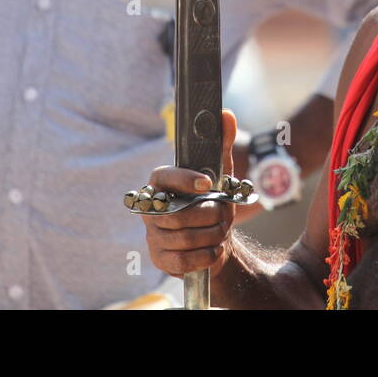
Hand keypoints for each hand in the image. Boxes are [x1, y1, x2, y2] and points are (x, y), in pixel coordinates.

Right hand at [143, 109, 237, 277]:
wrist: (214, 239)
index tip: (208, 184)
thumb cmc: (213, 202)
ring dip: (212, 236)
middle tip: (224, 215)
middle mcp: (151, 208)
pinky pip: (182, 261)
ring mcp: (152, 235)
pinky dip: (205, 256)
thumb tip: (226, 115)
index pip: (165, 177)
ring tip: (220, 231)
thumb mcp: (222, 174)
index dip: (186, 180)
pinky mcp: (159, 258)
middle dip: (210, 215)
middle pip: (179, 214)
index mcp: (161, 183)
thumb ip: (222, 145)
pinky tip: (214, 250)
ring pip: (184, 238)